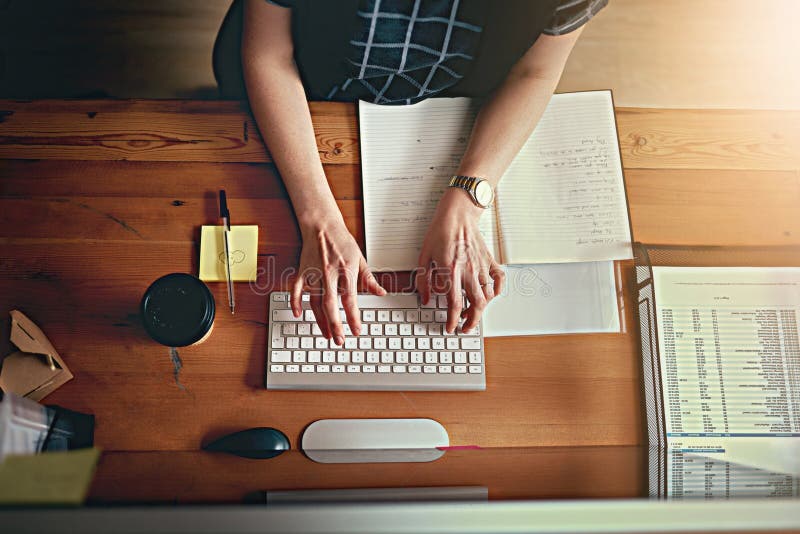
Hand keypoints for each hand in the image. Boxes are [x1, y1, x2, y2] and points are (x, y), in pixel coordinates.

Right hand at [291, 216, 385, 345]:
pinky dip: (296, 302)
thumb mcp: (360, 258)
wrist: (322, 225)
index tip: (356, 331)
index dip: (353, 317)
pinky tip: (299, 314)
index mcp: (346, 271)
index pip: (350, 299)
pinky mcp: (302, 272)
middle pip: (330, 305)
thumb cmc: (342, 241)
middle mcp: (329, 274)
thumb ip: (369, 279)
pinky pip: (297, 290)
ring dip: (320, 320)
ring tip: (326, 334)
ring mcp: (314, 273)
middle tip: (339, 341)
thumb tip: (380, 292)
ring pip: (314, 302)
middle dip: (335, 325)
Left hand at [416, 188, 504, 332]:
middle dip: (471, 321)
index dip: (453, 320)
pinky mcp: (489, 259)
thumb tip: (425, 299)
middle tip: (464, 327)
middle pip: (476, 304)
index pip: (455, 303)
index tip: (450, 327)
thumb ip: (424, 280)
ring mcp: (481, 266)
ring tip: (473, 313)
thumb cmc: (440, 231)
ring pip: (488, 295)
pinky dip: (497, 290)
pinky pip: (499, 279)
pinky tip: (490, 295)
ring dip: (482, 309)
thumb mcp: (424, 255)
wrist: (458, 213)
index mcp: (450, 270)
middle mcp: (468, 270)